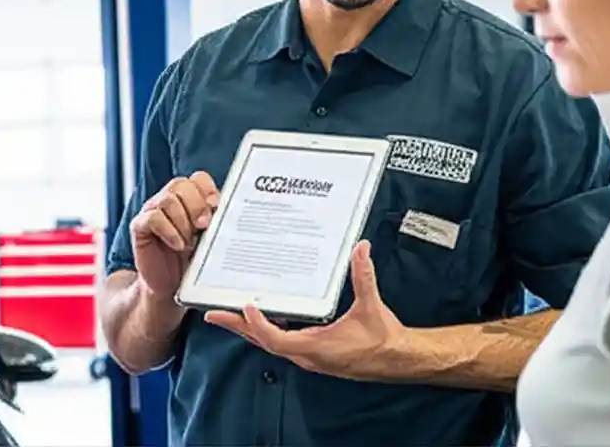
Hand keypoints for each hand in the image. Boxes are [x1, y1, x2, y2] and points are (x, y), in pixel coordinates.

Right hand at [130, 171, 219, 299]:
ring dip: (182, 220)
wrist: (169, 287)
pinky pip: (153, 218)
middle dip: (196, 204)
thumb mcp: (207, 239)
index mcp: (187, 199)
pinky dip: (169, 231)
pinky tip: (178, 245)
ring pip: (167, 200)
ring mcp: (151, 211)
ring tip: (189, 240)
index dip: (207, 188)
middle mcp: (168, 200)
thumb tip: (224, 210)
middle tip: (204, 226)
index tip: (216, 205)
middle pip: (181, 184)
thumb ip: (213, 222)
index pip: (197, 179)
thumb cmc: (190, 261)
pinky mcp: (139, 226)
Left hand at [203, 240, 405, 380]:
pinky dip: (267, 329)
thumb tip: (360, 248)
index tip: (246, 307)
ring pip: (269, 343)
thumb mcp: (371, 305)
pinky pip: (281, 342)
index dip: (259, 325)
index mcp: (316, 347)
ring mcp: (308, 356)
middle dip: (237, 326)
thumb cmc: (383, 339)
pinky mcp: (312, 353)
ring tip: (228, 313)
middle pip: (263, 341)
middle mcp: (306, 356)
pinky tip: (262, 316)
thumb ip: (364, 276)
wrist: (397, 360)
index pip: (276, 339)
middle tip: (212, 314)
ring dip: (249, 329)